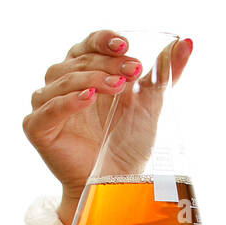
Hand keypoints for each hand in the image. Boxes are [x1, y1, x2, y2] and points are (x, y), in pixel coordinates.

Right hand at [22, 29, 193, 220]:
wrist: (118, 183)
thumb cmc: (129, 142)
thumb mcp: (151, 102)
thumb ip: (166, 72)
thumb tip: (188, 41)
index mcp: (84, 70)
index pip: (89, 44)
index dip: (105, 40)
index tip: (126, 46)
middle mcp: (62, 83)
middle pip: (78, 60)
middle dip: (107, 63)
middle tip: (133, 71)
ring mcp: (47, 104)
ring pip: (63, 79)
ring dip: (91, 78)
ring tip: (118, 86)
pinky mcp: (37, 127)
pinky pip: (49, 108)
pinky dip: (68, 101)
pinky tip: (89, 97)